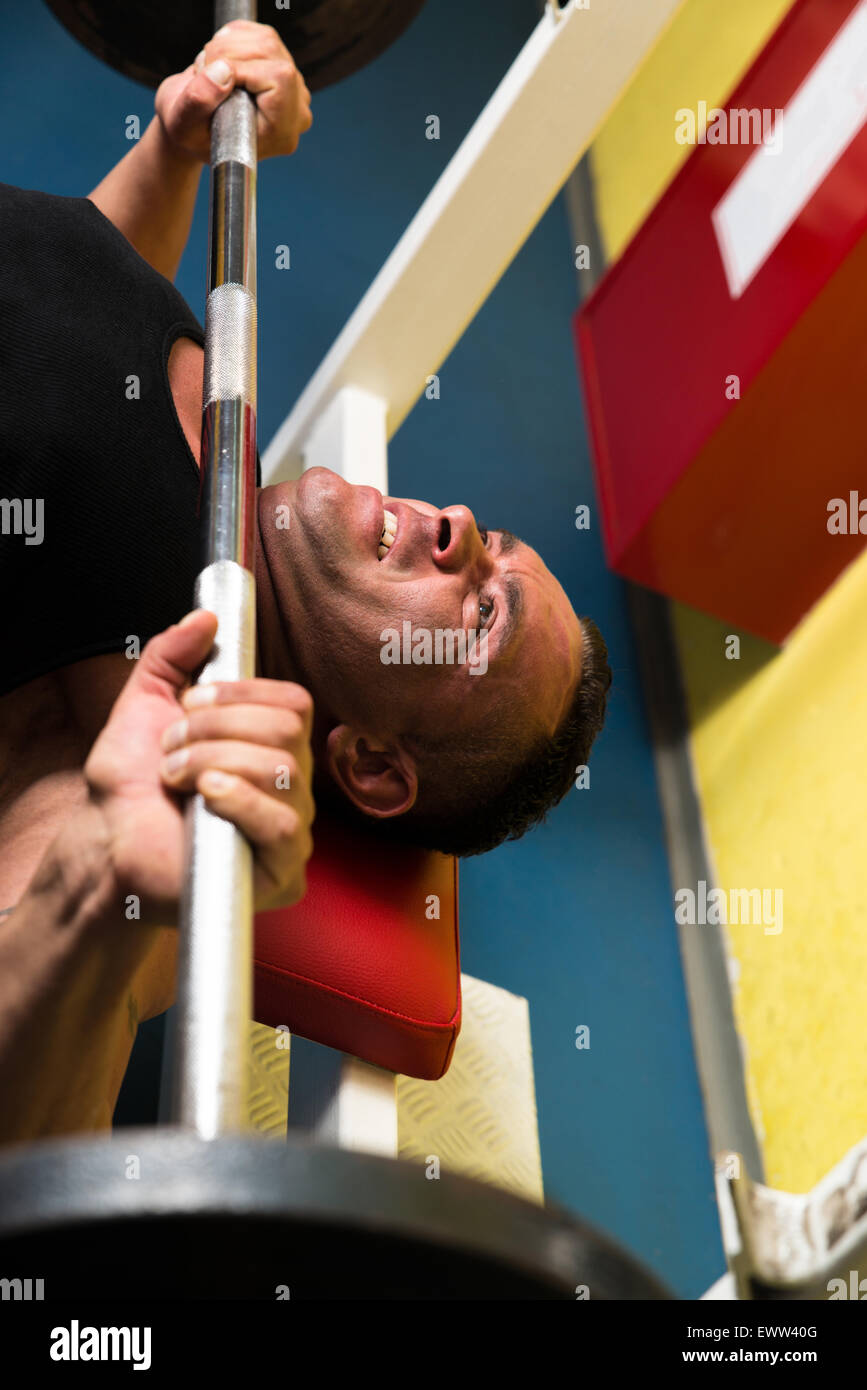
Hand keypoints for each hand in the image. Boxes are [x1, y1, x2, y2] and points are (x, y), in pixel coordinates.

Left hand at [83, 610, 314, 923]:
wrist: (106, 844)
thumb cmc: (131, 785)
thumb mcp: (143, 704)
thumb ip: (171, 655)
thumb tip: (206, 615)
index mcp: (268, 745)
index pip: (293, 702)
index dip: (242, 694)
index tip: (190, 702)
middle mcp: (289, 784)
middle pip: (288, 731)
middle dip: (217, 729)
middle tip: (173, 747)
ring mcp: (289, 827)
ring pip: (282, 770)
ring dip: (213, 763)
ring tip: (175, 779)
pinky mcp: (279, 869)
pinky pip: (283, 822)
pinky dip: (240, 800)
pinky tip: (205, 798)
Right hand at [155, 18, 312, 163]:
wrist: (195, 126)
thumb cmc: (192, 132)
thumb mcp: (184, 125)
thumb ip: (200, 100)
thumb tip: (223, 69)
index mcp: (280, 134)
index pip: (279, 77)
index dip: (242, 67)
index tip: (213, 78)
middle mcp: (295, 111)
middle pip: (271, 53)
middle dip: (228, 53)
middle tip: (203, 73)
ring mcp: (293, 87)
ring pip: (266, 39)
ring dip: (228, 45)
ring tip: (209, 70)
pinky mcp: (282, 66)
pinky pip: (263, 35)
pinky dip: (235, 38)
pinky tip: (222, 62)